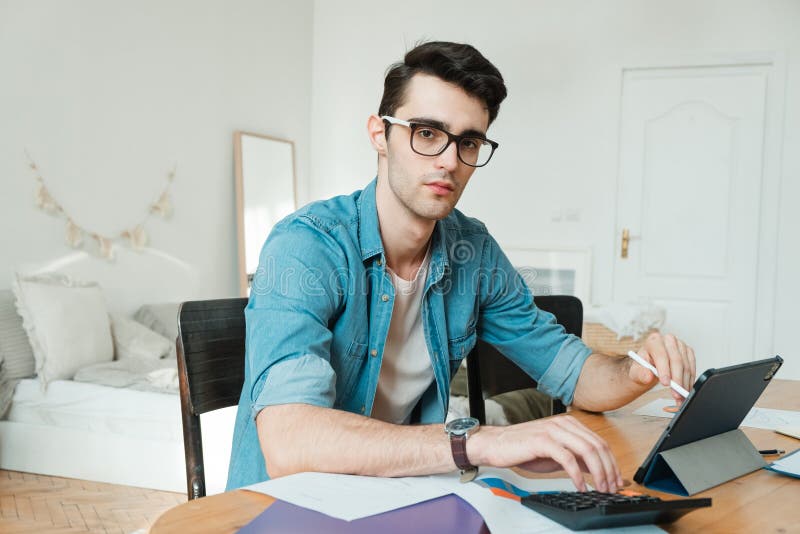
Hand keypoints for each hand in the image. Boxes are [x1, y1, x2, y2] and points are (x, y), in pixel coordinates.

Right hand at [469, 415, 622, 491]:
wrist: (496, 444)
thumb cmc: (524, 449)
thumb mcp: (556, 452)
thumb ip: (577, 456)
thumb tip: (598, 468)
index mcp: (569, 423)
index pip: (600, 442)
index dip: (612, 462)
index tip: (616, 480)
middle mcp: (563, 423)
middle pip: (597, 446)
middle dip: (609, 469)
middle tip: (612, 487)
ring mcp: (553, 431)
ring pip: (587, 450)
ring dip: (598, 473)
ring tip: (600, 488)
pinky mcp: (542, 441)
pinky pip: (568, 458)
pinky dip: (578, 475)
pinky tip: (580, 486)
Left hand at [629, 332, 695, 403]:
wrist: (650, 368)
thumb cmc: (643, 368)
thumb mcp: (636, 372)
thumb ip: (641, 374)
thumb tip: (648, 376)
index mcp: (653, 341)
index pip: (661, 354)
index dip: (664, 370)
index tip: (666, 383)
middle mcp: (668, 340)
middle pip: (676, 360)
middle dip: (677, 379)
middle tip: (675, 393)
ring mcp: (680, 345)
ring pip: (686, 366)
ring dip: (684, 383)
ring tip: (679, 395)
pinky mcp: (689, 353)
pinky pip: (692, 368)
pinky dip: (689, 381)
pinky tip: (685, 390)